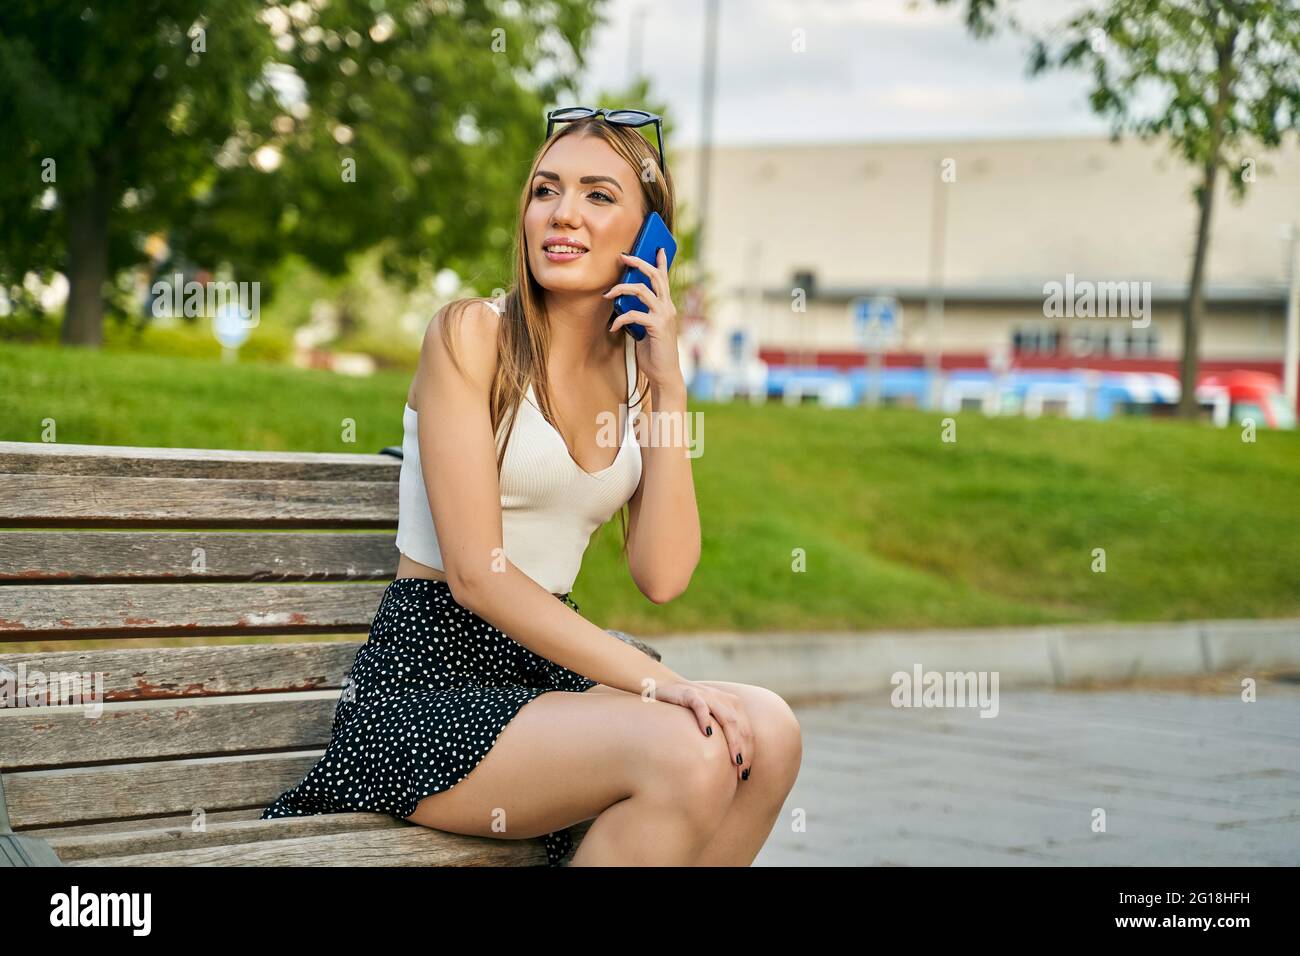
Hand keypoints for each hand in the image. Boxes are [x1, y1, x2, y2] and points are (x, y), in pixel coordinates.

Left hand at [602, 247, 683, 391]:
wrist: (664, 374)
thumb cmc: (654, 353)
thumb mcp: (646, 329)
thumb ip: (639, 315)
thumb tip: (623, 305)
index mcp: (666, 306)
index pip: (664, 279)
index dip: (661, 262)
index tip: (657, 247)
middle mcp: (667, 307)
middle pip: (654, 276)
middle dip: (638, 263)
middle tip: (623, 256)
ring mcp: (663, 316)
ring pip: (642, 290)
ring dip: (621, 289)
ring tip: (608, 294)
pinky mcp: (656, 326)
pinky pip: (634, 314)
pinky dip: (620, 319)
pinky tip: (613, 327)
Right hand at [652, 680, 754, 782]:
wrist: (663, 687)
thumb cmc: (687, 711)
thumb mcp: (709, 720)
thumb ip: (720, 734)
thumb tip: (731, 764)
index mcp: (731, 704)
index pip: (746, 730)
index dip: (749, 751)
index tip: (746, 773)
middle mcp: (723, 699)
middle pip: (740, 726)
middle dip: (744, 750)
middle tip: (741, 772)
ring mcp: (707, 695)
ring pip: (727, 718)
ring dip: (733, 740)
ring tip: (734, 760)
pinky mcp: (690, 693)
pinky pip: (701, 706)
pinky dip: (706, 719)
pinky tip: (707, 734)